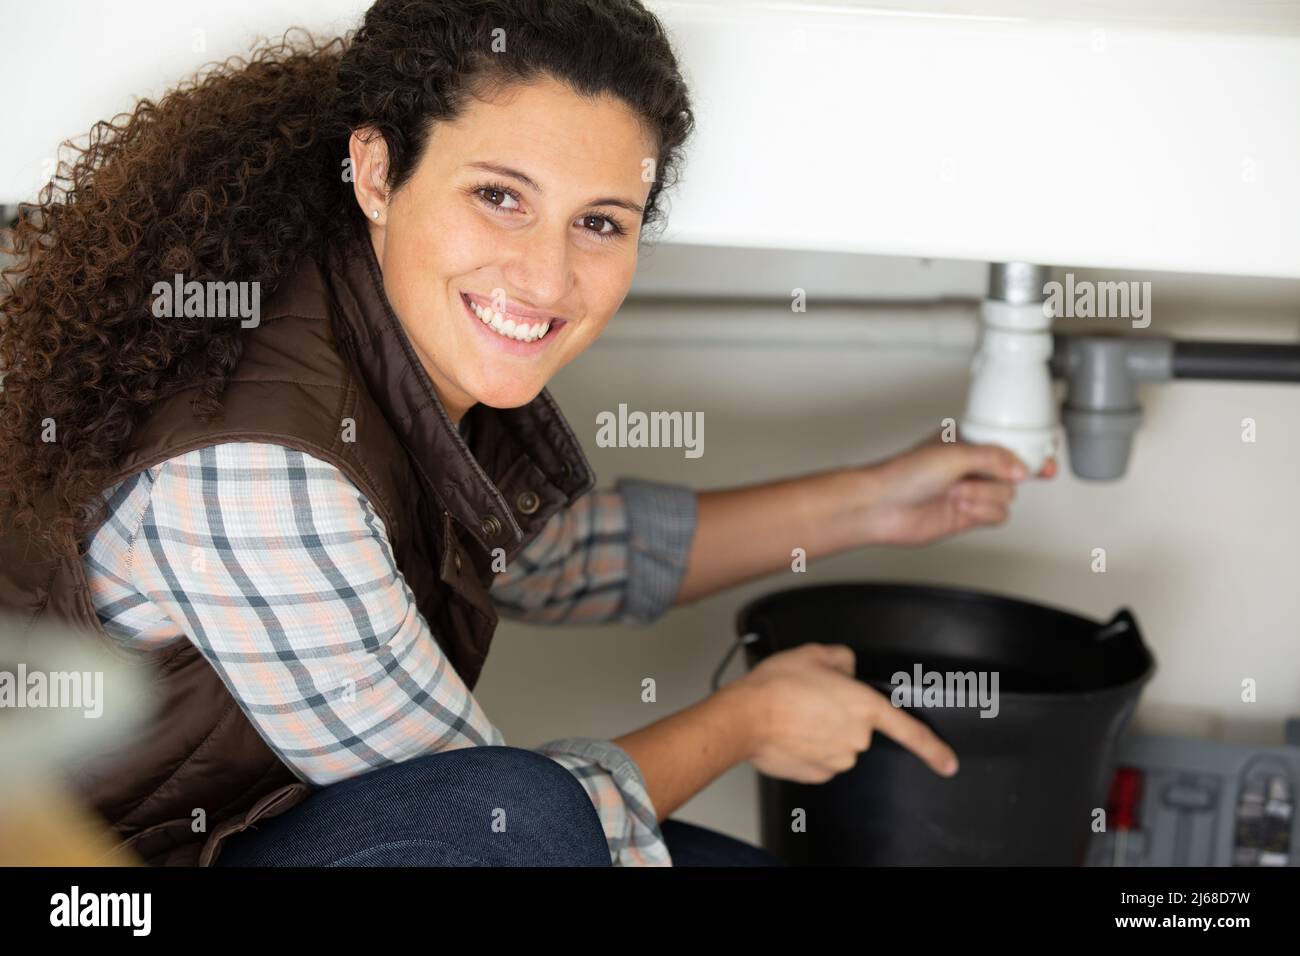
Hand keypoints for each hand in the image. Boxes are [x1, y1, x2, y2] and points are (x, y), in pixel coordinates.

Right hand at [735, 643, 957, 782]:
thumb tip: (846, 667)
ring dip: (822, 731)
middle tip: (811, 699)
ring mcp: (837, 759)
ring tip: (794, 714)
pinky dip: (808, 747)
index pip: (909, 730)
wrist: (744, 718)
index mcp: (863, 707)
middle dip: (840, 714)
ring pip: (837, 743)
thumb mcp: (814, 654)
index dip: (933, 748)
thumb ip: (842, 659)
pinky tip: (790, 732)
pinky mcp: (816, 774)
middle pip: (858, 726)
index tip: (948, 763)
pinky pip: (820, 758)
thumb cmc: (776, 687)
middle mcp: (855, 737)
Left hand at [855, 432, 1056, 547]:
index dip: (1030, 452)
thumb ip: (994, 457)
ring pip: (1007, 497)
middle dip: (1001, 478)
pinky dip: (982, 513)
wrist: (882, 507)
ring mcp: (970, 492)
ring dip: (984, 496)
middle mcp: (970, 467)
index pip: (1009, 446)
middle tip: (994, 478)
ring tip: (956, 493)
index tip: (1047, 459)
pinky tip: (961, 508)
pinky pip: (998, 516)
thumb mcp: (954, 454)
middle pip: (1014, 474)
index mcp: (967, 443)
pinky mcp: (968, 516)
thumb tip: (1022, 468)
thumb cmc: (904, 474)